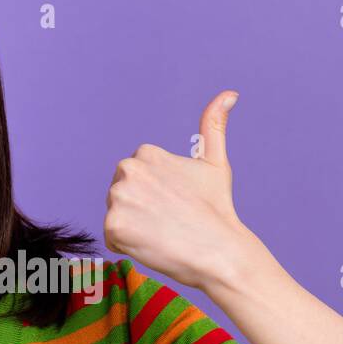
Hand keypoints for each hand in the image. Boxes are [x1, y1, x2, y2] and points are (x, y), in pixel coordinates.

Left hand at [103, 89, 259, 290]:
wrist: (219, 250)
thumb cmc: (217, 209)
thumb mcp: (216, 163)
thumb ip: (214, 125)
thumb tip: (229, 94)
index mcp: (145, 154)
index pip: (135, 182)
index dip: (155, 198)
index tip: (176, 204)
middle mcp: (128, 170)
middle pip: (121, 198)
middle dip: (140, 211)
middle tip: (169, 221)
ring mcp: (119, 198)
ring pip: (117, 218)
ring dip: (135, 230)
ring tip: (163, 233)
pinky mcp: (114, 225)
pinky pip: (112, 239)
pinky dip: (128, 247)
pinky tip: (153, 245)